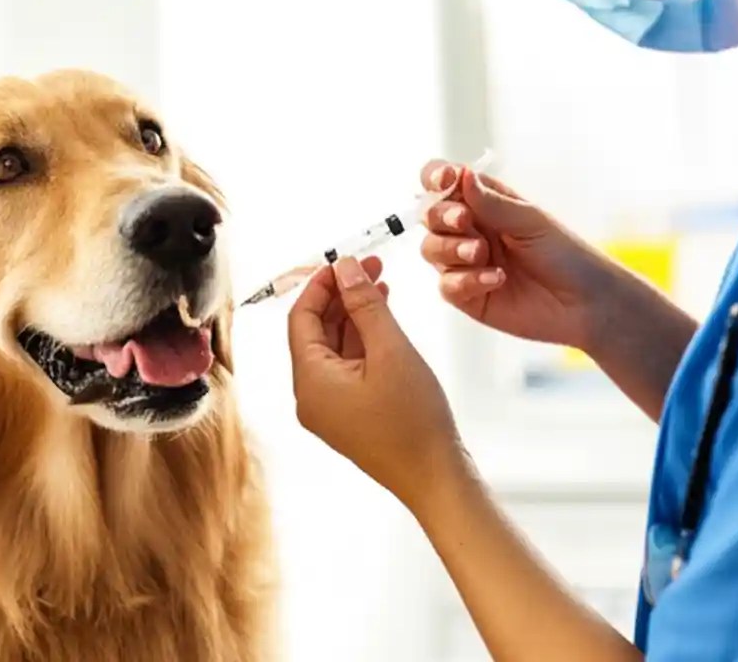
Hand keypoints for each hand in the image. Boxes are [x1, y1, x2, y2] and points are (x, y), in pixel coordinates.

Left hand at [287, 256, 465, 510]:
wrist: (436, 479)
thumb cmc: (415, 421)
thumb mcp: (391, 350)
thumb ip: (366, 304)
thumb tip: (345, 267)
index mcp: (309, 381)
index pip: (301, 318)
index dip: (322, 283)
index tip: (346, 259)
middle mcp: (311, 396)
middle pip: (315, 331)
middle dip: (341, 295)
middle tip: (370, 264)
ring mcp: (330, 408)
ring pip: (333, 348)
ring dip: (354, 315)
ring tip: (381, 283)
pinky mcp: (350, 414)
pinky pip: (347, 367)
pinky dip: (363, 340)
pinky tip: (384, 319)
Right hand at [419, 163, 615, 349]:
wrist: (585, 303)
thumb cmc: (566, 255)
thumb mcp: (530, 221)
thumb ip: (492, 202)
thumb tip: (462, 175)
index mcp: (485, 203)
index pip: (444, 183)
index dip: (436, 177)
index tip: (446, 180)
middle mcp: (470, 231)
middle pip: (429, 215)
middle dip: (440, 215)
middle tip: (464, 220)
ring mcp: (465, 264)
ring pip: (431, 249)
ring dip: (452, 248)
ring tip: (482, 253)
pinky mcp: (467, 296)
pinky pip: (447, 285)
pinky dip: (466, 280)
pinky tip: (495, 280)